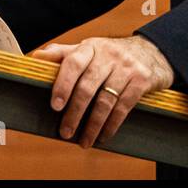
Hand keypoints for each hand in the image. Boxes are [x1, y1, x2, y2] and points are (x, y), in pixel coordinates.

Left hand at [31, 35, 175, 148]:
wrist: (152, 51)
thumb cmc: (111, 54)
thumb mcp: (89, 49)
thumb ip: (63, 54)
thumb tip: (35, 58)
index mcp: (91, 46)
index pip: (73, 63)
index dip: (62, 85)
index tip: (55, 106)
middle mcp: (109, 54)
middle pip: (88, 86)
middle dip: (75, 112)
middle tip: (65, 132)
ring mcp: (127, 67)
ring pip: (106, 100)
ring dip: (93, 125)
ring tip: (84, 141)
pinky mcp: (142, 80)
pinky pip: (124, 106)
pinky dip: (112, 124)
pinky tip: (104, 136)